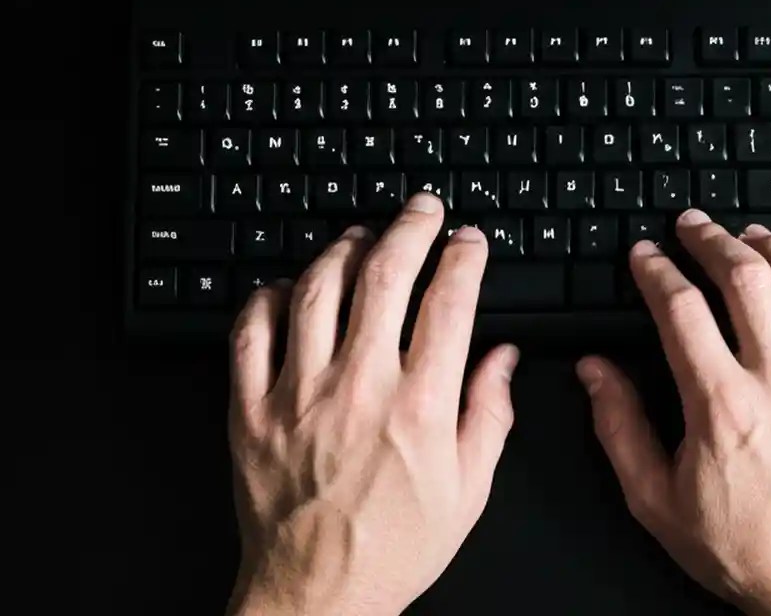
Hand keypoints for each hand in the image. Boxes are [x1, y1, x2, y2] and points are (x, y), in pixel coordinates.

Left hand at [226, 193, 517, 615]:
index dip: (464, 256)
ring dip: (343, 249)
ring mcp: (298, 394)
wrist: (316, 596)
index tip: (469, 240)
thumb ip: (491, 413)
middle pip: (385, 275)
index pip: (449, 301)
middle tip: (421, 209)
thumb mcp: (470, 489)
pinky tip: (289, 286)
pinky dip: (269, 296)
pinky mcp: (250, 410)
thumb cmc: (394, 548)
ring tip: (361, 236)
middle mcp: (359, 388)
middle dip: (410, 227)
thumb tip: (504, 357)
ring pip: (317, 289)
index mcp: (421, 406)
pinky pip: (251, 331)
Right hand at [576, 209, 770, 615]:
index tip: (646, 257)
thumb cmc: (746, 548)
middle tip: (693, 226)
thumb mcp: (657, 501)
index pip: (680, 307)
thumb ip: (620, 428)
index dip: (656, 270)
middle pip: (745, 277)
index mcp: (722, 403)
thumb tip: (596, 373)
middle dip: (711, 239)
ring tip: (755, 238)